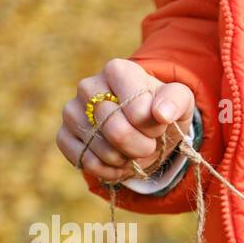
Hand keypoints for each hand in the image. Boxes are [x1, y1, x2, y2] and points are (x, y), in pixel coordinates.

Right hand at [56, 58, 194, 182]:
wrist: (142, 129)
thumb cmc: (160, 111)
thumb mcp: (179, 103)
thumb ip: (176, 101)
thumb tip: (161, 114)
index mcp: (117, 71)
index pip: (138, 112)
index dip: (153, 128)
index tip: (158, 124)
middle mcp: (88, 87)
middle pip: (117, 132)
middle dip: (141, 147)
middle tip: (146, 143)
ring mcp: (72, 111)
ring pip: (102, 150)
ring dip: (126, 160)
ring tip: (131, 151)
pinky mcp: (63, 135)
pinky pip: (85, 162)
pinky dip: (109, 171)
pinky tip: (117, 162)